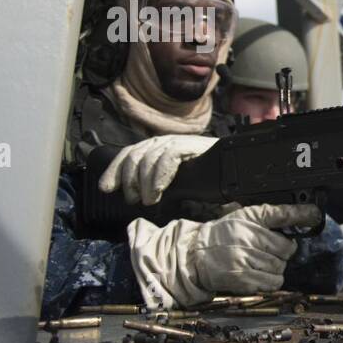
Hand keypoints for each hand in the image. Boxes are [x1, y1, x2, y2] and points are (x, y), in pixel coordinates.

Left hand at [98, 135, 217, 205]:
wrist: (237, 170)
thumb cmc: (209, 179)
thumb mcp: (177, 184)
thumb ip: (158, 186)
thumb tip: (138, 199)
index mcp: (159, 149)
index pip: (129, 153)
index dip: (115, 170)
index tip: (106, 188)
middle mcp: (165, 142)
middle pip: (134, 155)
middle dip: (128, 180)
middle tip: (133, 199)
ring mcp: (177, 142)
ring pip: (147, 157)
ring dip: (144, 183)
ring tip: (149, 200)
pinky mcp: (189, 146)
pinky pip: (166, 157)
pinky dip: (158, 177)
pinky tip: (159, 192)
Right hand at [127, 204, 322, 306]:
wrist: (195, 255)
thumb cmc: (223, 236)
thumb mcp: (246, 218)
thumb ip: (275, 216)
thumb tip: (309, 214)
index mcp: (249, 218)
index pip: (281, 214)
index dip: (301, 215)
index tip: (316, 215)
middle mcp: (246, 236)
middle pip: (286, 248)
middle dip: (282, 252)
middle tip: (267, 251)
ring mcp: (243, 258)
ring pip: (280, 267)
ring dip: (275, 268)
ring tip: (258, 262)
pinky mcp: (241, 278)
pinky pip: (272, 283)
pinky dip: (270, 281)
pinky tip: (257, 274)